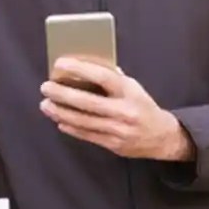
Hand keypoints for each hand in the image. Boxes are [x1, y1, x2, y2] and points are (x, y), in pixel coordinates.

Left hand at [40, 57, 195, 161]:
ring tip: (46, 105)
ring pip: (83, 121)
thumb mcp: (132, 87)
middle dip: (62, 94)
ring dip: (61, 112)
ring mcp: (119, 130)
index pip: (102, 77)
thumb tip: (82, 67)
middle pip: (87, 102)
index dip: (80, 69)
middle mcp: (124, 111)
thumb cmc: (142, 106)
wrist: (162, 136)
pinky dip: (71, 128)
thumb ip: (111, 78)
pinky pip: (87, 135)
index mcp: (129, 91)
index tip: (60, 63)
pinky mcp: (114, 145)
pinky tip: (59, 120)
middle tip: (46, 87)